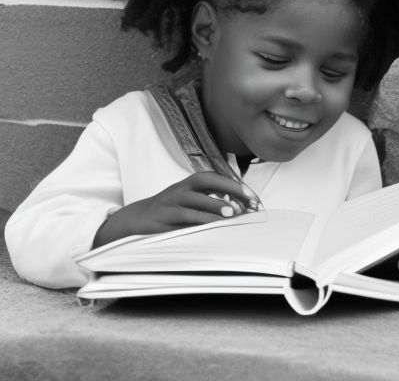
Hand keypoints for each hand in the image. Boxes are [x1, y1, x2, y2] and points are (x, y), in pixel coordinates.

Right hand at [93, 172, 259, 246]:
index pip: (216, 178)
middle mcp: (181, 188)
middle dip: (229, 191)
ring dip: (214, 207)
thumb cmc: (172, 209)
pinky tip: (211, 227)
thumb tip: (241, 207)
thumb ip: (212, 200)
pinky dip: (198, 222)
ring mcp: (171, 202)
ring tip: (232, 213)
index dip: (234, 185)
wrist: (137, 218)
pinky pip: (183, 218)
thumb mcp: (191, 200)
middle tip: (248, 203)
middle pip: (207, 183)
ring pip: (195, 201)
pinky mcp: (163, 218)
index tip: (253, 196)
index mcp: (190, 182)